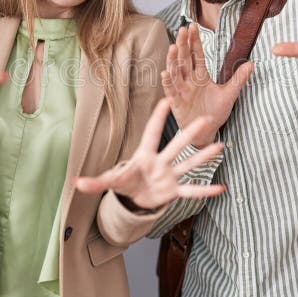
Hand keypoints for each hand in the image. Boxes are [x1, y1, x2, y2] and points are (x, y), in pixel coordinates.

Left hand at [73, 98, 226, 210]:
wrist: (136, 197)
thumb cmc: (125, 182)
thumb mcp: (110, 182)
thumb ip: (95, 182)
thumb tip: (76, 183)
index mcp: (144, 155)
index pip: (151, 133)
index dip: (157, 118)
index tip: (166, 99)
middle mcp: (160, 162)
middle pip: (175, 145)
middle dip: (188, 133)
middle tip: (203, 118)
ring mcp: (169, 175)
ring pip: (187, 164)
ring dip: (202, 157)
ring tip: (219, 146)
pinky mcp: (174, 190)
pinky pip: (191, 191)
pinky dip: (204, 191)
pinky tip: (221, 188)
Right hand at [162, 23, 252, 145]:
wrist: (207, 132)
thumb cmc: (215, 112)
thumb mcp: (229, 94)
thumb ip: (238, 79)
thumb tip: (252, 63)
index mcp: (201, 76)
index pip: (197, 55)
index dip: (195, 42)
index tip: (193, 27)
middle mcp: (189, 81)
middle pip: (185, 59)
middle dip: (183, 45)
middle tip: (182, 30)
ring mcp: (182, 91)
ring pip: (176, 72)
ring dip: (173, 60)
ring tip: (173, 47)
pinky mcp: (176, 103)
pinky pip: (171, 91)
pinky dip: (167, 82)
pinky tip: (165, 72)